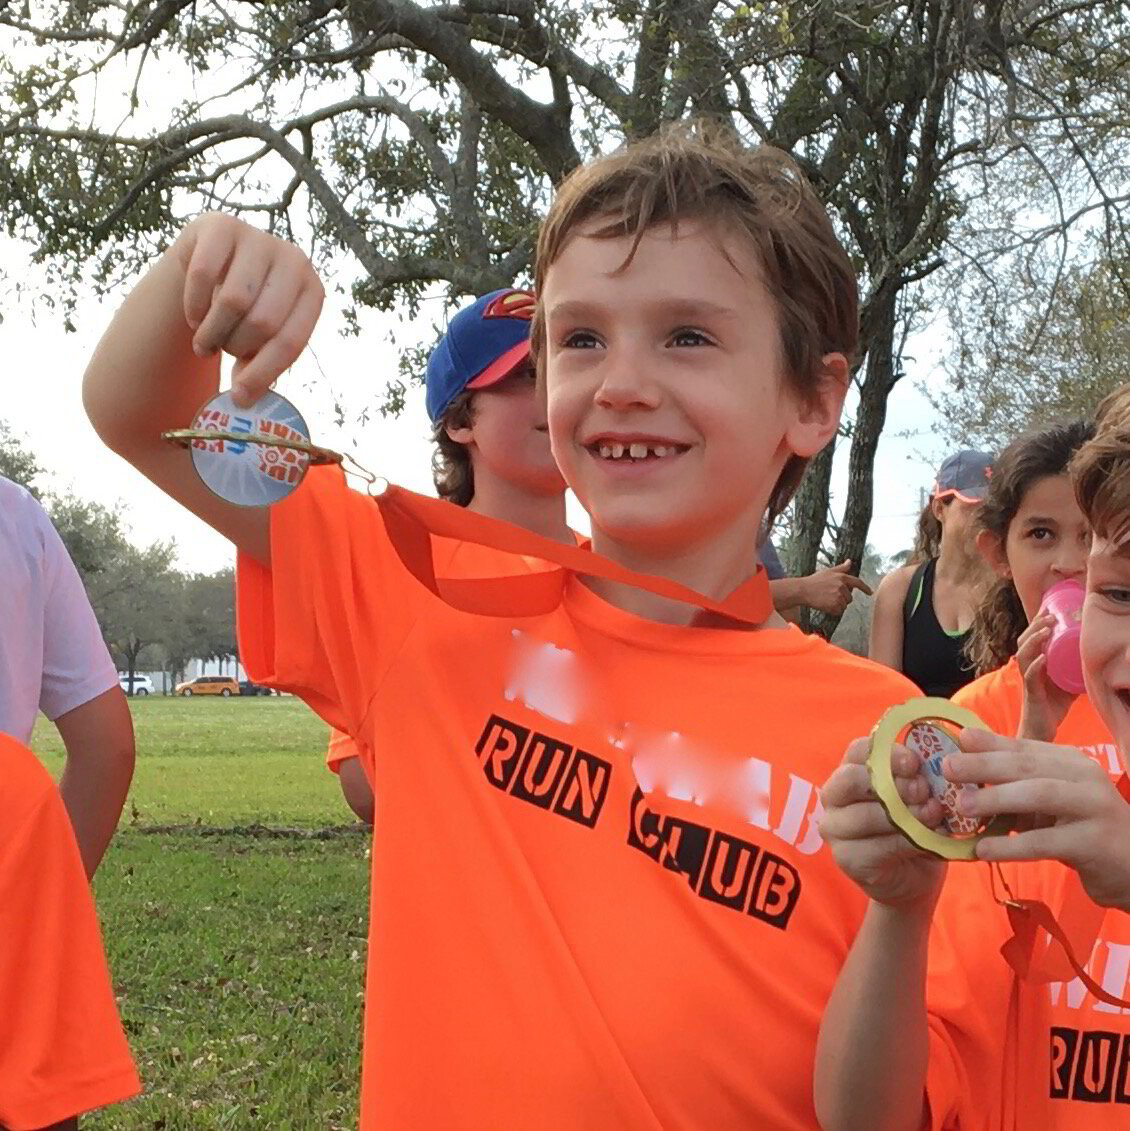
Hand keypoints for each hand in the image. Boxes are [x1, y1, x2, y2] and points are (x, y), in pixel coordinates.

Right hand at [170, 213, 324, 405]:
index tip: (239, 397)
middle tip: (220, 353)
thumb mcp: (262, 338)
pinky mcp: (221, 225)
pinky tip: (195, 316)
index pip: (291, 341)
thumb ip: (260, 364)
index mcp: (312, 291)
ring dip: (212, 332)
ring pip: (232, 302)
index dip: (263, 373)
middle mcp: (293, 259)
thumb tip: (243, 399)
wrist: (213, 263)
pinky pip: (202, 276)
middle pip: (262, 323)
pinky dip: (194, 306)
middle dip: (235, 348)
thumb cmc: (245, 310)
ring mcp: (258, 237)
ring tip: (206, 341)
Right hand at [803, 561, 873, 616]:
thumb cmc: (814, 581)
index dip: (865, 588)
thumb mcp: (828, 572)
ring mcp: (838, 596)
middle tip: (829, 595)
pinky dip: (833, 611)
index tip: (870, 593)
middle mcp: (842, 586)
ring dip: (836, 605)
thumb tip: (850, 561)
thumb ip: (841, 568)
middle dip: (842, 598)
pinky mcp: (834, 605)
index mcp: (842, 577)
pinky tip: (824, 605)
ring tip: (825, 599)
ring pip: (844, 605)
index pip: (858, 583)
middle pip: (849, 597)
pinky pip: (839, 611)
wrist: (802, 590)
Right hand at [820, 738, 946, 910]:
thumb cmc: (915, 824)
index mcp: (848, 771)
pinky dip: (908, 841)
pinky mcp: (847, 859)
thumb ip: (917, 776)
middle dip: (893, 783)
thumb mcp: (918, 795)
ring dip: (905, 815)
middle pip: (850, 779)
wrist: (915, 875)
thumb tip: (934, 759)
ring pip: (865, 815)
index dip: (889, 753)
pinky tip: (928, 840)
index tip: (916, 763)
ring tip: (933, 815)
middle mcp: (833, 797)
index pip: (858, 750)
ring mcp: (834, 829)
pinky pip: (879, 847)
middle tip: (924, 790)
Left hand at [946, 729, 1129, 910]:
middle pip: (1028, 766)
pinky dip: (1011, 845)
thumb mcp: (1047, 798)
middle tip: (947, 767)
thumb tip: (964, 754)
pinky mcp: (1095, 843)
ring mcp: (1093, 808)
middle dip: (985, 765)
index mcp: (1070, 761)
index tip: (957, 739)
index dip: (989, 743)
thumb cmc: (1078, 827)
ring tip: (961, 805)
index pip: (1024, 748)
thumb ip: (1013, 779)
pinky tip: (983, 850)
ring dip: (997, 799)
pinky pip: (1046, 842)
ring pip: (1039, 795)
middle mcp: (1085, 777)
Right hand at [1015, 612, 1076, 741]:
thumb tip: (1091, 658)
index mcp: (1034, 664)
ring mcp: (1028, 680)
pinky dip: (1035, 666)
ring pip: (1024, 655)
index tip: (1048, 609)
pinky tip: (1042, 659)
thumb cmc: (1052, 707)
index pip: (1030, 639)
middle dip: (1034, 627)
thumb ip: (1073, 670)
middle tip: (1048, 616)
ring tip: (1044, 630)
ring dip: (1033, 641)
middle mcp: (1028, 669)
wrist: (1041, 731)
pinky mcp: (1031, 693)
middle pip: (1024, 642)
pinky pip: (1029, 676)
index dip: (1036, 624)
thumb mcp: (1067, 683)